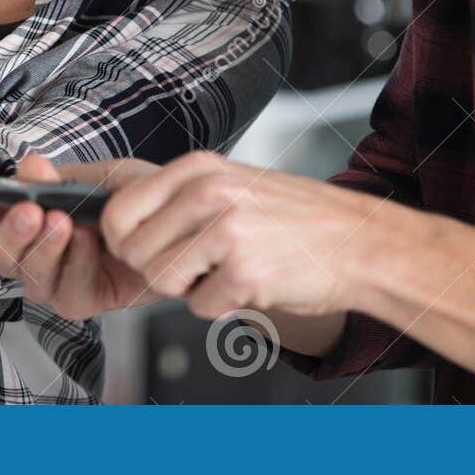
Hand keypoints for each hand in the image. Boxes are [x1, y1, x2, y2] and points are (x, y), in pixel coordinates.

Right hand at [0, 155, 161, 320]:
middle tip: (30, 210)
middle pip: (5, 257)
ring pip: (33, 279)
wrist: (185, 220)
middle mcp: (43, 254)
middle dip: (12, 233)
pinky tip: (89, 242)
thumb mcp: (100, 177)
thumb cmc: (141, 198)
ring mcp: (63, 281)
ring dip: (45, 249)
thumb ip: (61, 178)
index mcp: (38, 218)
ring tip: (63, 222)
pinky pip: (70, 291)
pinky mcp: (89, 300)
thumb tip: (27, 167)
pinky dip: (77, 264)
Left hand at [100, 151, 373, 319]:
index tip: (141, 248)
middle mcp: (209, 191)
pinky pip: (199, 306)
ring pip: (161, 280)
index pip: (118, 209)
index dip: (121, 240)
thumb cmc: (294, 219)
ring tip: (224, 270)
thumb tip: (114, 217)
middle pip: (133, 250)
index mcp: (199, 167)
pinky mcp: (246, 271)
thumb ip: (178, 195)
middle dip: (157, 268)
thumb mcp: (231, 184)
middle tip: (194, 265)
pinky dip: (220, 306)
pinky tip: (249, 284)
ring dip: (189, 289)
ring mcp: (228, 230)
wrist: (360, 243)